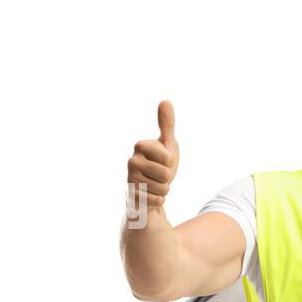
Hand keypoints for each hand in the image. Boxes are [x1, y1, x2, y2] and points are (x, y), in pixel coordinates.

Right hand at [128, 100, 179, 216]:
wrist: (150, 190)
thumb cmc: (160, 165)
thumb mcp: (167, 145)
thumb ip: (166, 124)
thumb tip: (165, 101)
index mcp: (140, 146)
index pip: (168, 157)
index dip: (171, 161)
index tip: (164, 161)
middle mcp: (132, 161)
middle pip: (166, 174)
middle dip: (169, 178)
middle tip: (160, 175)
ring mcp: (130, 179)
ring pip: (162, 188)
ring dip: (164, 189)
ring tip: (156, 185)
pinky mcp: (131, 197)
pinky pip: (157, 200)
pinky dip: (159, 200)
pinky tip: (151, 196)